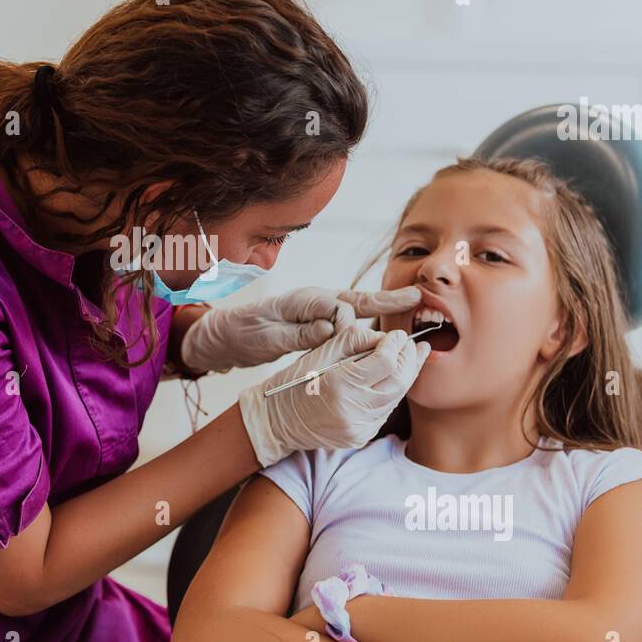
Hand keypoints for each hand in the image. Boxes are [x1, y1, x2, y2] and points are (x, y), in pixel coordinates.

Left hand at [180, 285, 421, 373]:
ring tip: (412, 301)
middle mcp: (313, 299)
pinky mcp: (316, 320)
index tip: (353, 345)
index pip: (339, 308)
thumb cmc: (242, 335)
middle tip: (416, 296)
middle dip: (386, 299)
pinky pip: (348, 317)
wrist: (224, 334)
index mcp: (302, 300)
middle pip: (356, 298)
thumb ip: (299, 334)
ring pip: (356, 306)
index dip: (350, 326)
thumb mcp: (267, 338)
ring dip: (383, 306)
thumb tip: (332, 329)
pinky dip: (369, 317)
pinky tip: (386, 321)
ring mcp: (316, 309)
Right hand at [236, 323, 430, 468]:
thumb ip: (353, 340)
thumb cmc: (295, 382)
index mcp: (338, 384)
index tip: (397, 334)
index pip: (385, 362)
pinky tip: (395, 380)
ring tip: (414, 358)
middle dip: (409, 360)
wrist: (277, 421)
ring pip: (396, 398)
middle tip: (414, 345)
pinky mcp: (360, 437)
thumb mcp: (318, 353)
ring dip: (407, 376)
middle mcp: (352, 410)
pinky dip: (392, 393)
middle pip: (398, 382)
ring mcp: (358, 427)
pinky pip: (385, 412)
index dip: (395, 345)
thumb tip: (384, 337)